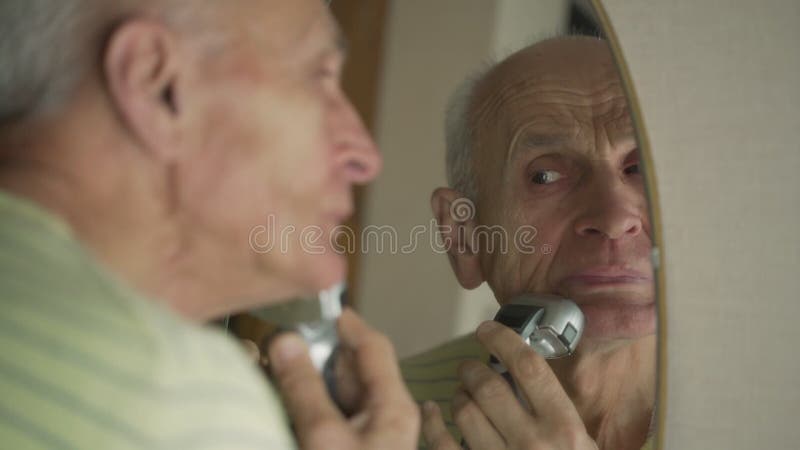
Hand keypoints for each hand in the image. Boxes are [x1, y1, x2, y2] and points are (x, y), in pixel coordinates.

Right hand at [269, 308, 419, 449]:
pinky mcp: (346, 445)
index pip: (374, 347)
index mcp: (393, 406)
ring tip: (268, 364)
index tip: (316, 304)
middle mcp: (384, 416)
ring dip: (303, 378)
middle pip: (349, 369)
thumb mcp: (325, 437)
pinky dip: (302, 403)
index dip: (346, 323)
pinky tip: (277, 396)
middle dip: (315, 351)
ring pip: (333, 393)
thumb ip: (305, 389)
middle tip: (277, 339)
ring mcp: (365, 434)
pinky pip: (325, 416)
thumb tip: (286, 341)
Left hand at [422, 320, 597, 449]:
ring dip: (457, 396)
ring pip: (464, 411)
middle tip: (468, 367)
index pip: (529, 367)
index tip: (488, 330)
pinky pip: (444, 443)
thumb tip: (519, 368)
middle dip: (471, 369)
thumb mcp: (581, 445)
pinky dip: (432, 422)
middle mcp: (534, 444)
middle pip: (489, 386)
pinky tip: (431, 411)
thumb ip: (555, 411)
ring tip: (462, 394)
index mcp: (565, 428)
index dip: (503, 339)